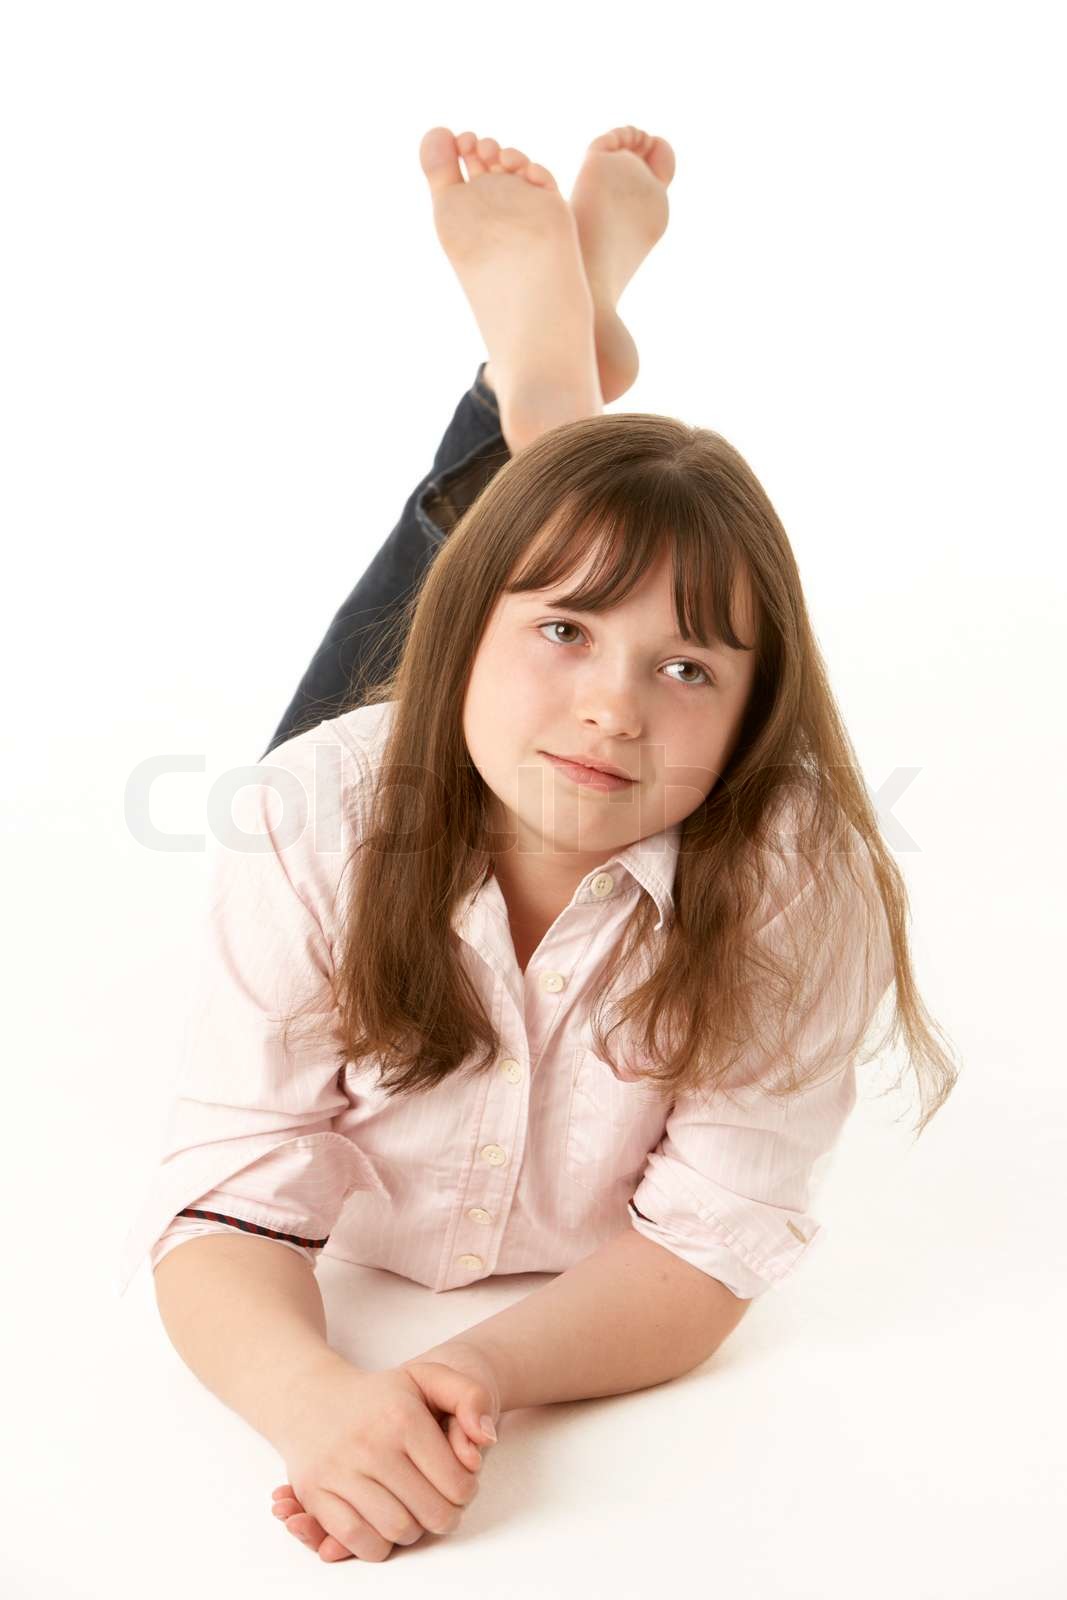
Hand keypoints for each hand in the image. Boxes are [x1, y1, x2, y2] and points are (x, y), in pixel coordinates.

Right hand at [271, 1341, 502, 1562]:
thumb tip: (486, 1439)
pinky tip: (381, 1521)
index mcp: (403, 1417)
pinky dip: (377, 1543)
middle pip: (431, 1513)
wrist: (311, 1399)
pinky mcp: (315, 1494)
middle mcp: (370, 1444)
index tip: (456, 1482)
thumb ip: (469, 1396)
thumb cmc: (380, 1396)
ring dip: (411, 1530)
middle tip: (436, 1501)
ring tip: (409, 1508)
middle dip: (442, 1515)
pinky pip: (359, 1541)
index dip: (465, 1491)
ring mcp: (339, 1471)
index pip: (457, 1483)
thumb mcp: (427, 1377)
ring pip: (397, 1531)